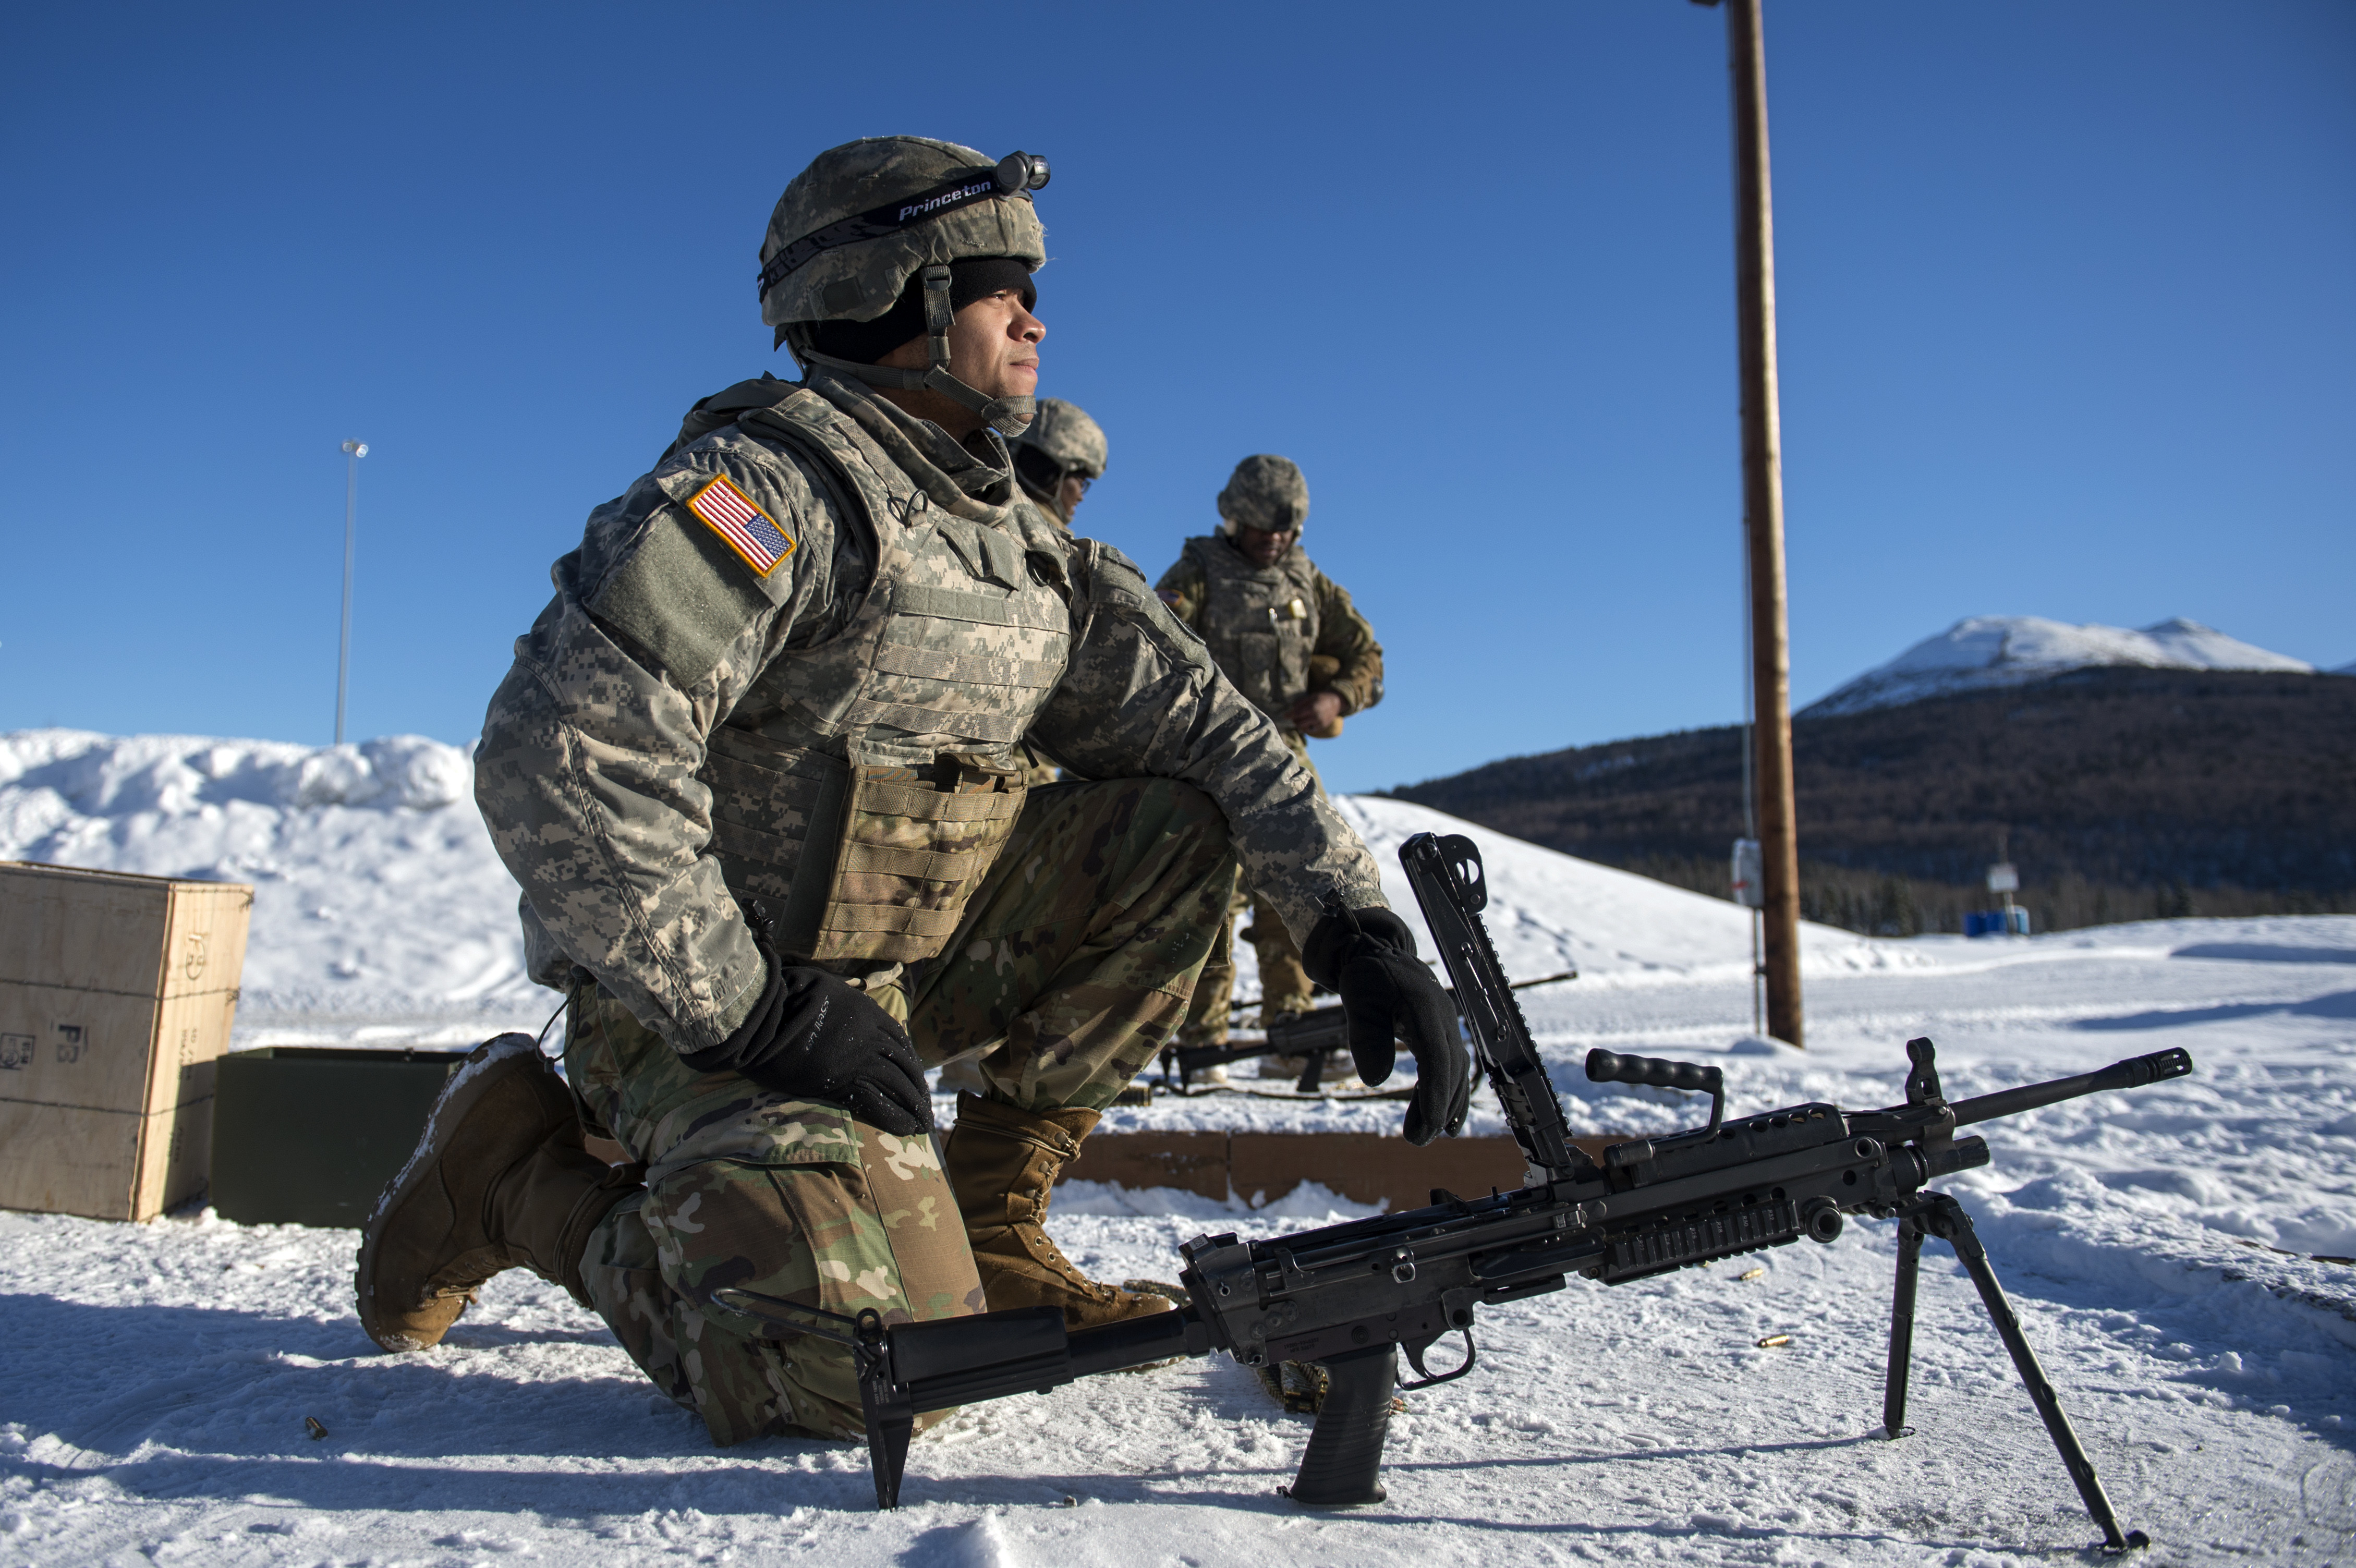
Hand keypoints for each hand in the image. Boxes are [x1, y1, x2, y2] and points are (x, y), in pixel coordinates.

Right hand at [686, 931, 932, 1134]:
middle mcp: (871, 1035)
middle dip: (917, 1087)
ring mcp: (859, 1059)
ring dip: (914, 1106)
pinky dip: (896, 1118)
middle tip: (925, 1106)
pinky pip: (878, 1103)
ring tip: (923, 1123)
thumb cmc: (784, 996)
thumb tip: (836, 1003)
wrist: (765, 1013)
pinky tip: (907, 1129)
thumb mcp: (823, 988)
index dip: (909, 1061)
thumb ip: (838, 1002)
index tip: (915, 1075)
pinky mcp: (844, 1082)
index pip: (899, 1040)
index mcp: (867, 1012)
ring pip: (898, 1085)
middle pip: (905, 1064)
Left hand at [1286, 690, 1343, 733]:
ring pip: (1303, 728)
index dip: (1289, 715)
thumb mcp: (1311, 697)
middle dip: (1294, 720)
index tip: (1284, 716)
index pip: (1297, 713)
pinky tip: (1305, 723)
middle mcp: (1316, 716)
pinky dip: (1305, 728)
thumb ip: (1301, 703)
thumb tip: (1291, 708)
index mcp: (1312, 707)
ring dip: (1299, 724)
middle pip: (1299, 722)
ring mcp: (1319, 723)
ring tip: (1299, 720)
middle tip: (1294, 716)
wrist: (1336, 703)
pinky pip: (1309, 731)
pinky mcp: (1322, 727)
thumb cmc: (1321, 698)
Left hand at [1302, 906, 1470, 1144]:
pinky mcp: (1443, 1034)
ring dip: (1445, 1104)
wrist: (1381, 954)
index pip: (1436, 1058)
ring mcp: (1447, 1027)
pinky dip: (1451, 1093)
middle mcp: (1443, 1019)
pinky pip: (1452, 1068)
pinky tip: (1445, 1120)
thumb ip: (1366, 1036)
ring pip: (1455, 1072)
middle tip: (1418, 1138)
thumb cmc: (1367, 977)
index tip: (1428, 1126)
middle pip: (1449, 1070)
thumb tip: (1374, 1080)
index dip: (1435, 1095)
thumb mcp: (1358, 999)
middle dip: (1438, 1107)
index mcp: (1424, 1009)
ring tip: (1427, 1134)